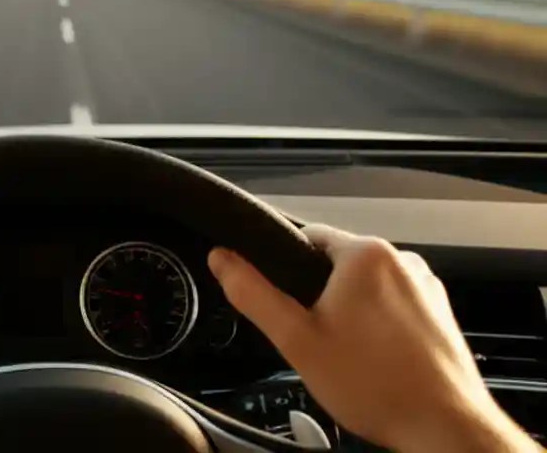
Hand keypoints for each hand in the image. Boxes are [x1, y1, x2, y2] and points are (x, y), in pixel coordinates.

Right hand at [208, 225, 537, 452]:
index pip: (307, 237)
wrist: (442, 428)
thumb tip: (221, 259)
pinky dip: (379, 329)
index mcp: (366, 254)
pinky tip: (376, 362)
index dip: (287, 271)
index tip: (290, 307)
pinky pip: (394, 308)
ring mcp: (427, 287)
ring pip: (366, 290)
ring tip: (350, 357)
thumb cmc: (374, 385)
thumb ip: (253, 293)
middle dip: (321, 299)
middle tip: (318, 341)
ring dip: (351, 315)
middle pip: (337, 266)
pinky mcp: (440, 313)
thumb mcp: (295, 339)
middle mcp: (403, 261)